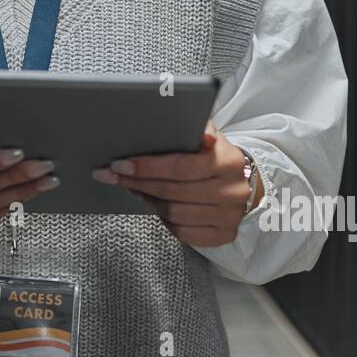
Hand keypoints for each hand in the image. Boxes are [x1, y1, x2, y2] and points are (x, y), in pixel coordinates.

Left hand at [90, 119, 261, 247]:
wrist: (242, 182)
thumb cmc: (214, 156)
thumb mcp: (208, 135)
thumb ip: (194, 127)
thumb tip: (186, 122)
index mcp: (229, 160)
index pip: (182, 166)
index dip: (148, 166)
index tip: (120, 164)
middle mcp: (234, 190)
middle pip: (174, 192)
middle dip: (138, 182)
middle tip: (115, 175)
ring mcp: (230, 215)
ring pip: (175, 214)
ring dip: (150, 201)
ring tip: (136, 187)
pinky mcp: (224, 235)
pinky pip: (183, 233)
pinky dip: (165, 221)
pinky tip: (157, 205)